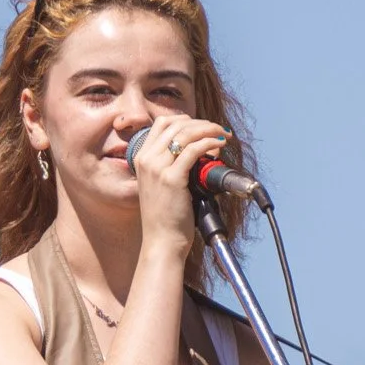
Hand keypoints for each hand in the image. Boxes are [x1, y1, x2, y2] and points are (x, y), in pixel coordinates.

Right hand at [129, 114, 231, 260]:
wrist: (162, 242)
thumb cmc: (167, 218)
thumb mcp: (164, 184)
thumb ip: (176, 164)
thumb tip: (204, 148)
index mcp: (141, 159)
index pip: (162, 124)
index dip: (186, 121)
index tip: (203, 128)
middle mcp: (146, 160)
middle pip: (175, 124)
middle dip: (201, 123)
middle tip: (218, 130)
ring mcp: (157, 168)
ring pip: (186, 133)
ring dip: (209, 129)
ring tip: (223, 136)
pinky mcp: (171, 179)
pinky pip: (194, 150)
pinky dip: (209, 143)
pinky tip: (220, 146)